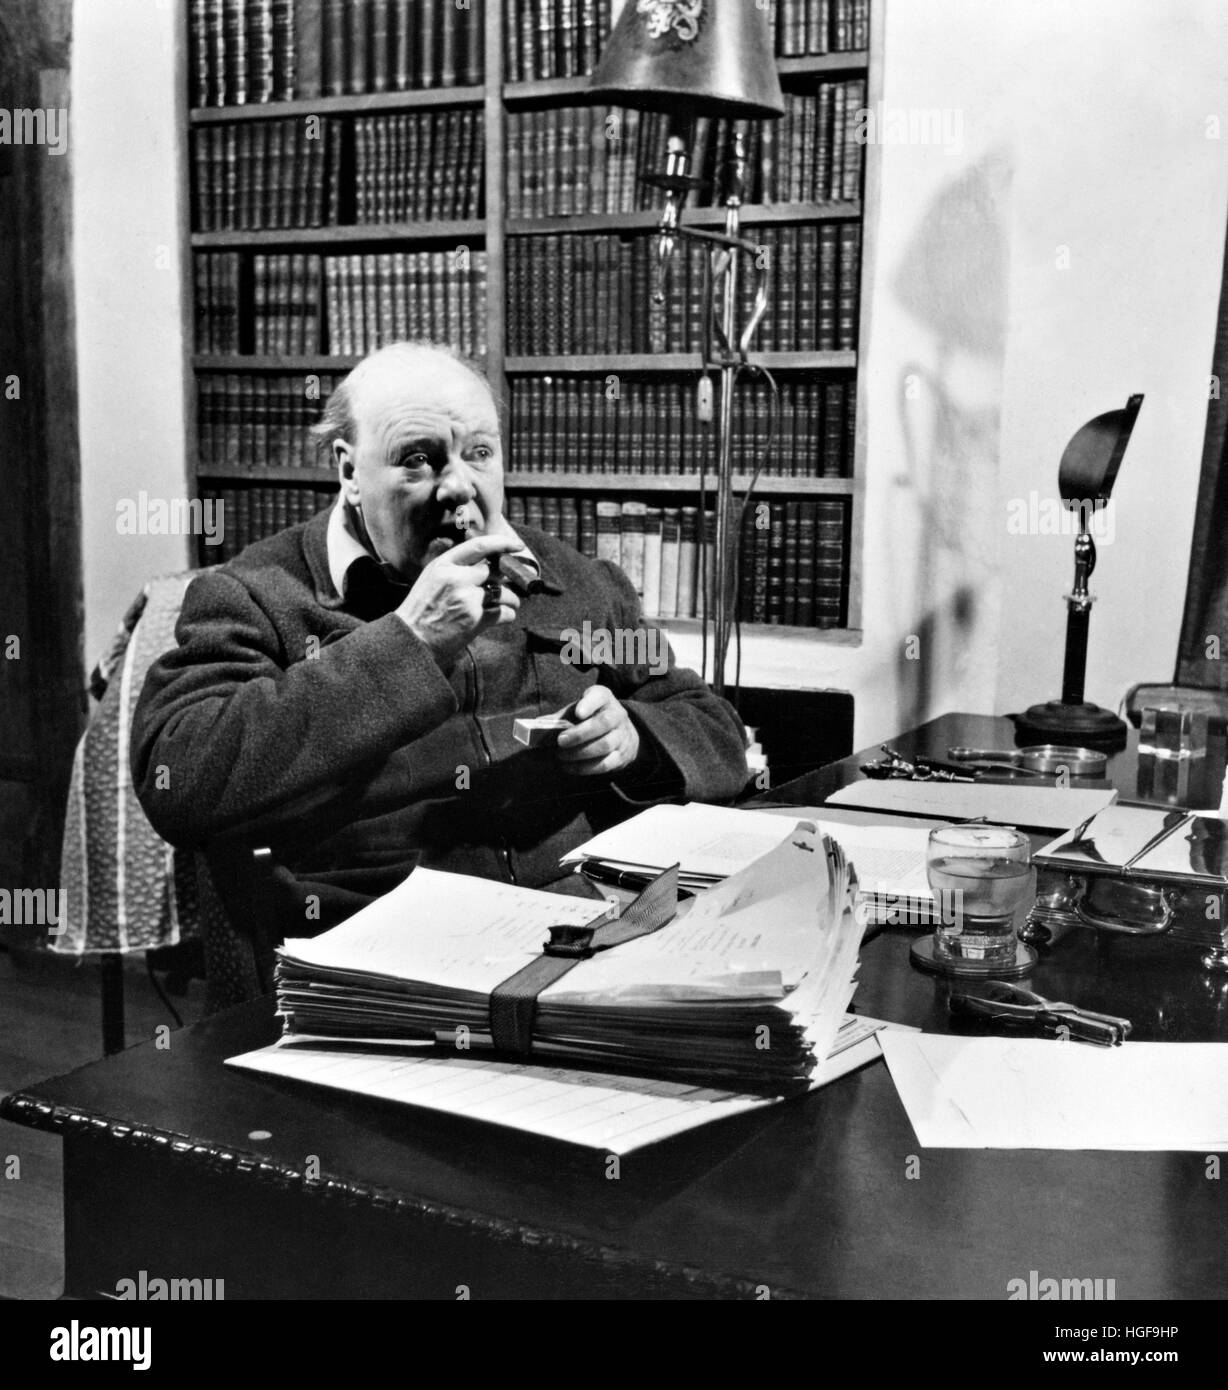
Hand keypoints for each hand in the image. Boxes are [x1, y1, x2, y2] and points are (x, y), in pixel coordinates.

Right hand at [395, 534, 522, 664]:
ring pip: (504, 592)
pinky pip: (504, 612)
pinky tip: (503, 617)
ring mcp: (467, 598)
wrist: (411, 638)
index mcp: (444, 565)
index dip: (502, 543)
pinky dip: (508, 615)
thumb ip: (455, 569)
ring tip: (509, 605)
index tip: (517, 546)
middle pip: (495, 571)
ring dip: (511, 600)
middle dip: (508, 578)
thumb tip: (485, 566)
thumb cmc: (420, 610)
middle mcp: (456, 578)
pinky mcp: (475, 619)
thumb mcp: (431, 579)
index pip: (479, 546)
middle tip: (512, 585)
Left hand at [555, 684, 640, 776]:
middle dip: (580, 734)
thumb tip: (536, 726)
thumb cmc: (591, 719)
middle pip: (603, 723)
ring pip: (605, 745)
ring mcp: (622, 736)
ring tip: (561, 755)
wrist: (621, 733)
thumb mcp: (577, 711)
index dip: (589, 704)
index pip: (600, 696)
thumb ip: (560, 717)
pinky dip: (585, 768)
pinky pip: (605, 764)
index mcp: (604, 698)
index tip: (578, 713)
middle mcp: (617, 715)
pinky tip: (569, 767)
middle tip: (560, 742)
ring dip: (580, 753)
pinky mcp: (622, 755)